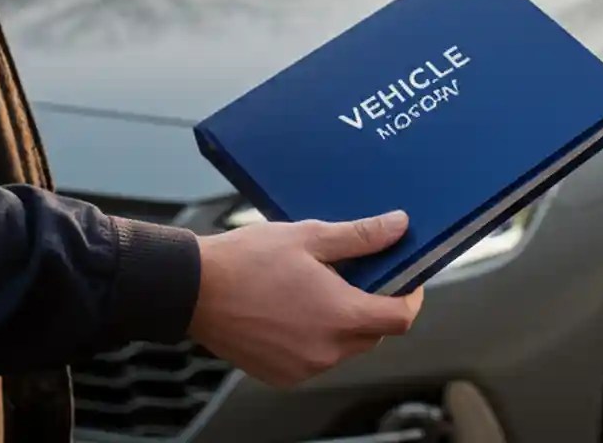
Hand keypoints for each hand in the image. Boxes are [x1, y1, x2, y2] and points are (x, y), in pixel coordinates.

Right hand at [188, 210, 423, 386]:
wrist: (192, 289)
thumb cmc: (247, 260)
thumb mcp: (310, 237)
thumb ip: (361, 236)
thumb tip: (399, 226)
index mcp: (340, 315)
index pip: (401, 318)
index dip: (411, 298)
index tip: (406, 281)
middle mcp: (327, 350)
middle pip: (375, 333)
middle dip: (374, 305)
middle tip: (355, 276)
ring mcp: (304, 367)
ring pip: (346, 347)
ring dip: (344, 322)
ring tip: (319, 291)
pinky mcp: (282, 376)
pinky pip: (317, 359)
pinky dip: (318, 338)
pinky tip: (296, 312)